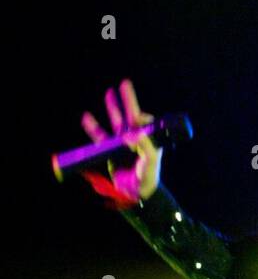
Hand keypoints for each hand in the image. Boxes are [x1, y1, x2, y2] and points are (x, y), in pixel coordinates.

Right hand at [80, 78, 162, 205]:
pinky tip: (87, 117)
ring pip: (116, 121)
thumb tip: (135, 133)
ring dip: (113, 107)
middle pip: (131, 115)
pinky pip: (100, 137)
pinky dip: (93, 127)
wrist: (135, 195)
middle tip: (125, 83)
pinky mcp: (111, 151)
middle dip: (128, 100)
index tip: (135, 117)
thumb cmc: (147, 180)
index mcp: (148, 140)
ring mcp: (123, 144)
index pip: (144, 121)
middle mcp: (136, 139)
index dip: (140, 115)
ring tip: (109, 92)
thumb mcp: (150, 164)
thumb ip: (146, 148)